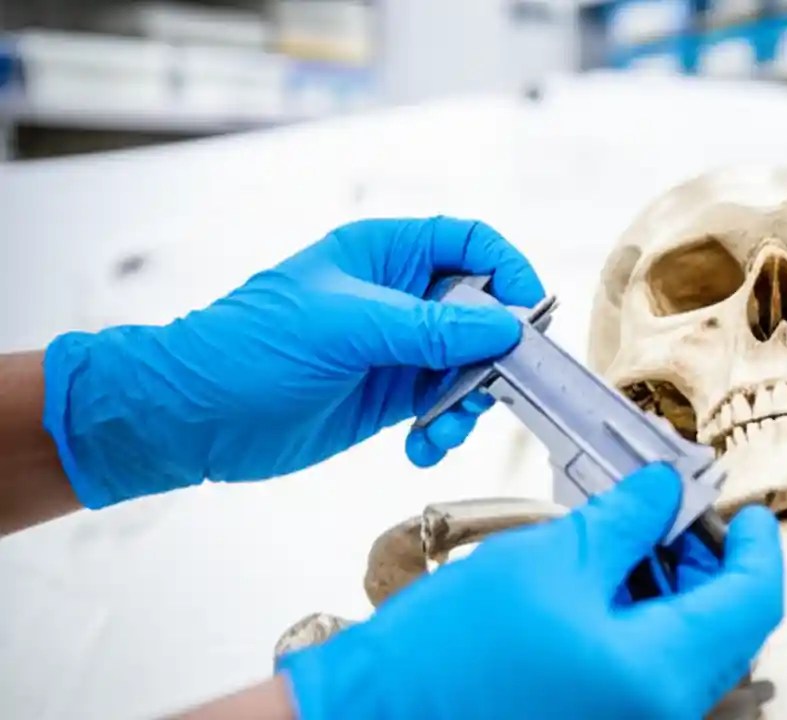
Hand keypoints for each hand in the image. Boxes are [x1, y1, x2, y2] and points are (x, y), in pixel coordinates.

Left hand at [42, 217, 544, 508]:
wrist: (192, 417)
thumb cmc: (250, 348)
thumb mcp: (346, 327)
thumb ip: (431, 327)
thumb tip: (505, 326)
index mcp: (383, 254)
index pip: (468, 242)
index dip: (507, 269)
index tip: (529, 310)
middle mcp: (397, 297)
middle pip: (480, 309)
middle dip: (495, 349)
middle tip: (494, 384)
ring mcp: (395, 349)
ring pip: (467, 365)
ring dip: (471, 399)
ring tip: (449, 426)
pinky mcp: (387, 398)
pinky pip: (441, 408)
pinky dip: (443, 430)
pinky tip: (421, 447)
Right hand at [277, 463, 784, 719]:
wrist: (374, 712)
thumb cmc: (447, 649)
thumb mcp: (552, 558)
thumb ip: (628, 520)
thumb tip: (668, 492)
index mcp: (658, 675)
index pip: (752, 603)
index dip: (756, 547)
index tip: (746, 510)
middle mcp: (656, 714)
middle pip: (725, 630)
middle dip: (709, 562)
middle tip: (675, 512)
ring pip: (687, 651)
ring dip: (674, 591)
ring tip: (632, 538)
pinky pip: (647, 672)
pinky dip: (642, 622)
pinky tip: (605, 582)